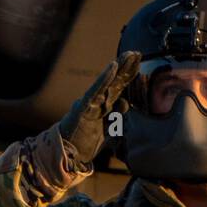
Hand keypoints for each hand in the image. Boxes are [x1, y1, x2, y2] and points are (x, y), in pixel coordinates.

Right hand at [57, 50, 140, 164]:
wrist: (67, 154)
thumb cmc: (85, 142)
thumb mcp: (107, 130)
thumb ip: (117, 117)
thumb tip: (126, 103)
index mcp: (104, 107)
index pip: (119, 89)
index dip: (129, 76)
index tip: (140, 63)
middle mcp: (97, 101)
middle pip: (115, 82)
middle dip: (126, 67)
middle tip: (137, 52)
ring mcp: (90, 102)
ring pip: (107, 82)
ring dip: (118, 68)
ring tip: (129, 55)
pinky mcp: (84, 107)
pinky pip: (96, 90)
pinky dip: (104, 78)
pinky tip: (113, 66)